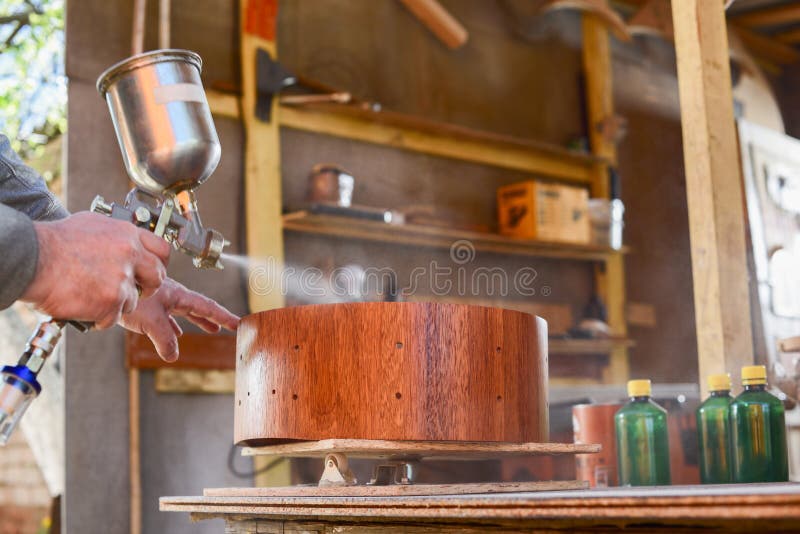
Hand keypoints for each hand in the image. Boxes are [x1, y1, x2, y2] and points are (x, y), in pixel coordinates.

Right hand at [22, 211, 170, 328]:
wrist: (33, 259)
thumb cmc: (54, 242)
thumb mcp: (92, 225)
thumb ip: (116, 236)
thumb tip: (125, 241)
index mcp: (128, 235)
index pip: (162, 250)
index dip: (159, 263)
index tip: (153, 271)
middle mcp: (130, 255)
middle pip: (157, 277)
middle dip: (148, 288)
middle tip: (136, 291)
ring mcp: (122, 279)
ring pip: (133, 300)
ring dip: (117, 303)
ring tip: (94, 295)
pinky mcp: (111, 301)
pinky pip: (114, 317)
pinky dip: (100, 317)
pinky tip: (86, 307)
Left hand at [119, 278, 239, 361]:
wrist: (103, 285)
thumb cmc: (128, 296)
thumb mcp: (151, 321)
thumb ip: (165, 339)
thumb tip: (173, 355)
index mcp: (178, 295)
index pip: (207, 306)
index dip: (224, 316)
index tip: (238, 322)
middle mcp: (171, 296)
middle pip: (198, 307)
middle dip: (214, 317)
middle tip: (228, 325)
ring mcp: (159, 300)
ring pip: (183, 312)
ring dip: (197, 321)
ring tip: (209, 328)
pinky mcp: (147, 305)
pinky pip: (168, 317)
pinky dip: (175, 326)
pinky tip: (173, 334)